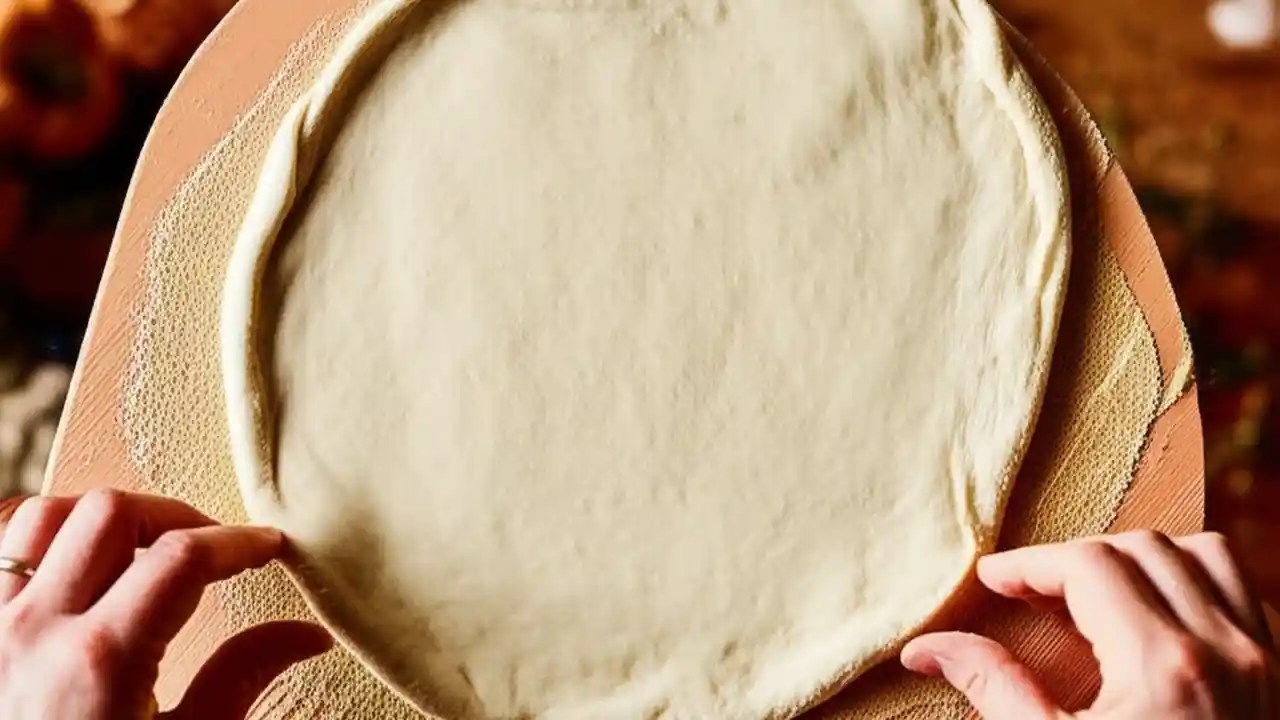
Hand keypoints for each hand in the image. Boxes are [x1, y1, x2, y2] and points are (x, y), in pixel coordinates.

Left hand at [0, 490, 332, 719]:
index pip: (183, 556)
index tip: (268, 548)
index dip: (240, 542)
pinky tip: (78, 568)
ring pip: (43, 517)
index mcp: (102, 662)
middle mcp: (36, 631)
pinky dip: (41, 542)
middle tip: (211, 546)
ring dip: (100, 518)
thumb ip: (244, 679)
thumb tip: (307, 634)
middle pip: (111, 512)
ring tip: (142, 547)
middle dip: (174, 515)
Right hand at [901, 531, 1276, 718]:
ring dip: (1143, 559)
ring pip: (1205, 555)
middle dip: (1077, 558)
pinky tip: (1155, 618)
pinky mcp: (1278, 679)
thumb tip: (926, 648)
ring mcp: (1263, 662)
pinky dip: (1197, 584)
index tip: (995, 578)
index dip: (1030, 563)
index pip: (1088, 564)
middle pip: (1142, 548)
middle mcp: (1223, 650)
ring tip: (1096, 593)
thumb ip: (994, 688)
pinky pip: (1243, 595)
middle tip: (1033, 591)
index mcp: (1160, 666)